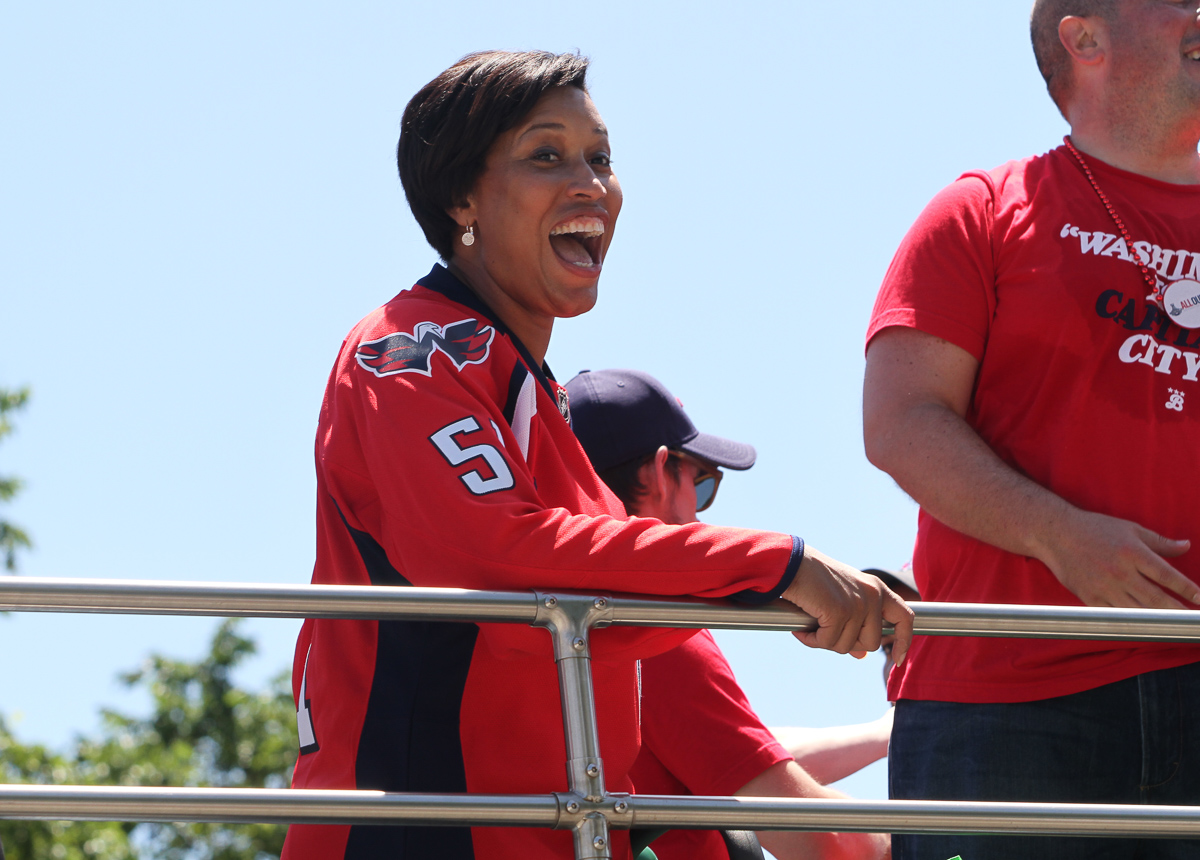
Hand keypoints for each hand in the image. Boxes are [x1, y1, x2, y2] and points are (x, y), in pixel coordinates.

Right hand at [783, 545, 913, 664]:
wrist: (791, 563)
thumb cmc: (813, 578)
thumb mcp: (841, 599)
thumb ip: (856, 625)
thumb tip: (862, 656)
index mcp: (877, 589)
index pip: (905, 618)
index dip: (904, 641)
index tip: (898, 660)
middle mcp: (873, 595)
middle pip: (872, 643)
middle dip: (847, 644)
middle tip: (825, 632)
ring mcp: (858, 603)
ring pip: (847, 646)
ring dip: (824, 641)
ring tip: (809, 625)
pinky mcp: (840, 611)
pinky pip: (827, 642)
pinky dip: (811, 639)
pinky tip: (800, 628)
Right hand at [1035, 509, 1195, 608]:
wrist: (1056, 534)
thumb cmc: (1094, 529)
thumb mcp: (1130, 529)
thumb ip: (1159, 541)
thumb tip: (1186, 546)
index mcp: (1132, 552)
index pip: (1167, 575)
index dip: (1186, 589)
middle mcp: (1120, 572)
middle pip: (1156, 598)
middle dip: (1177, 610)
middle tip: (1192, 618)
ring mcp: (1104, 587)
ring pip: (1138, 610)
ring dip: (1157, 618)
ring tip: (1172, 624)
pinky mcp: (1090, 597)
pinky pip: (1116, 614)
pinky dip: (1131, 620)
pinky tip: (1144, 624)